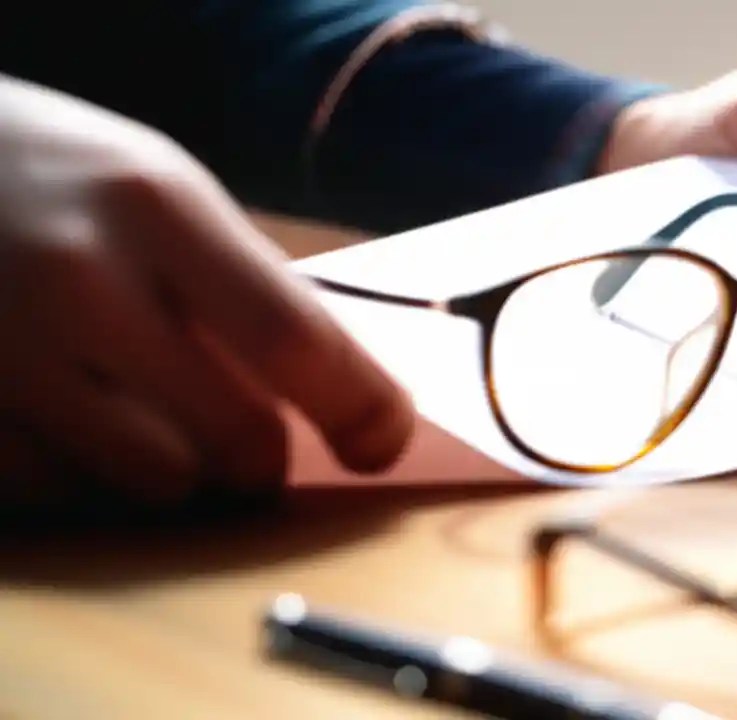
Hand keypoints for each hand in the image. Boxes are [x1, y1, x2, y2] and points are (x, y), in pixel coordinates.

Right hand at [0, 74, 414, 510]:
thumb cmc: (51, 177)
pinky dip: (85, 475)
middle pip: (237, 436)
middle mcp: (79, 278)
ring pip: (158, 483)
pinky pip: (61, 493)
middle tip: (246, 433)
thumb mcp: (157, 191)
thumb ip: (242, 284)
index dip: (360, 408)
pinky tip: (63, 414)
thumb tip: (345, 389)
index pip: (294, 336)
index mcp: (157, 207)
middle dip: (263, 454)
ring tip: (142, 412)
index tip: (379, 442)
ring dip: (178, 468)